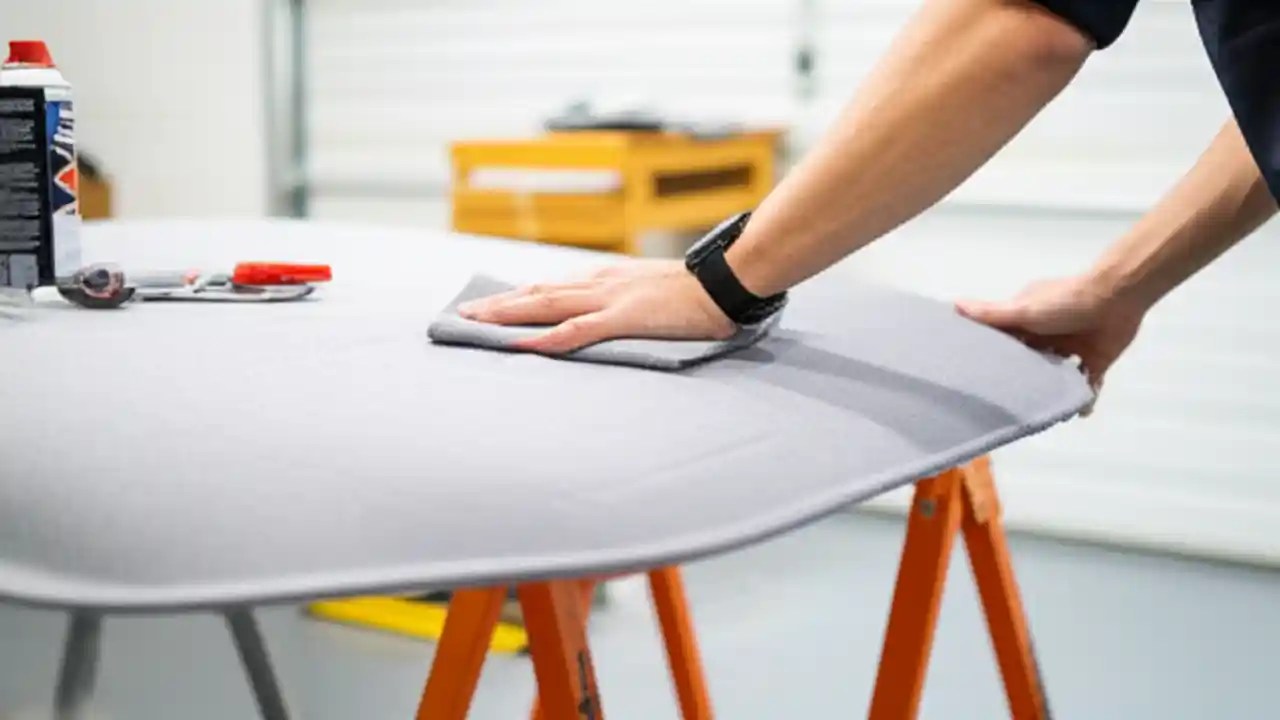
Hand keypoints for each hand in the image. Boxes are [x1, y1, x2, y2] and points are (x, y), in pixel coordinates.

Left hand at [457, 259, 735, 353]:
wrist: (724, 283)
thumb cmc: (693, 293)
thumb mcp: (648, 292)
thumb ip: (621, 301)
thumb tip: (598, 316)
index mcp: (604, 279)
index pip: (550, 286)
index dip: (517, 296)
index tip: (489, 304)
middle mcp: (598, 283)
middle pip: (537, 293)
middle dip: (498, 304)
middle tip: (465, 314)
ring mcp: (609, 299)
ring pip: (546, 305)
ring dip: (508, 314)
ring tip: (477, 323)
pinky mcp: (623, 317)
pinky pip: (577, 330)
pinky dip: (547, 338)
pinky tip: (524, 344)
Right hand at [955, 274, 1145, 411]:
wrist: (1117, 297)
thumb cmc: (1065, 302)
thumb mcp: (1023, 309)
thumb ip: (991, 314)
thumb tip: (953, 305)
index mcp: (1027, 322)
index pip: (1005, 343)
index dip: (994, 359)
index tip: (978, 379)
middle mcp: (1047, 336)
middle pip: (1030, 363)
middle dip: (1023, 381)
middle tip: (1008, 406)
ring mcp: (1072, 349)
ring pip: (1057, 376)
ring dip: (1051, 392)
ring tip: (1040, 415)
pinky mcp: (1095, 360)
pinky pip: (1088, 384)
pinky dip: (1084, 399)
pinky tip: (1078, 413)